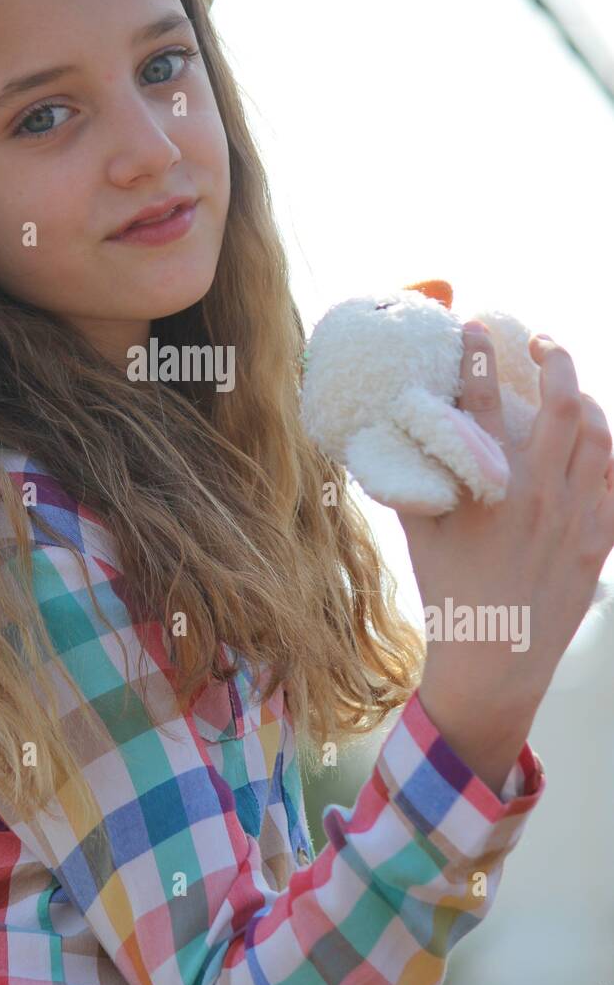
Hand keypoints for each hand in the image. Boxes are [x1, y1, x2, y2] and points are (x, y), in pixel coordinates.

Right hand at [397, 323, 613, 733]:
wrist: (494, 658)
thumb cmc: (449, 593)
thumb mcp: (419, 530)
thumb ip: (413, 478)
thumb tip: (393, 436)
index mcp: (487, 486)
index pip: (484, 399)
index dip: (479, 353)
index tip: (476, 326)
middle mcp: (537, 493)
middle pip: (560, 402)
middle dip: (554, 359)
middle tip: (540, 345)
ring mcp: (576, 515)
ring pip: (598, 434)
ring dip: (586, 398)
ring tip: (571, 385)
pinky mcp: (600, 538)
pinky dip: (610, 451)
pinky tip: (597, 439)